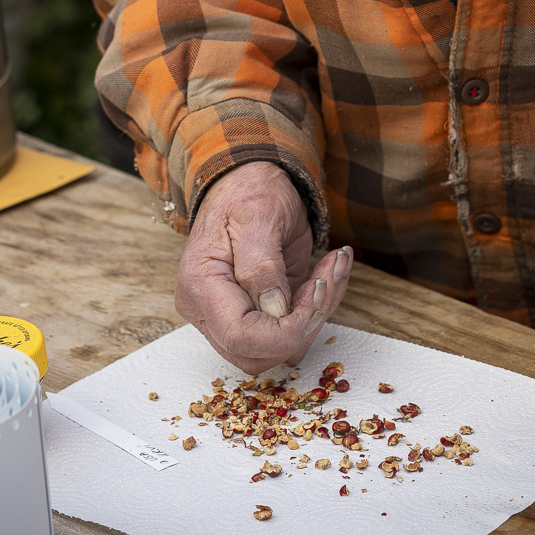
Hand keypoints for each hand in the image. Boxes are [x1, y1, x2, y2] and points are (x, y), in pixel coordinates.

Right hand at [175, 160, 352, 373]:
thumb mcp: (256, 216)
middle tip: (326, 279)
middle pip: (257, 354)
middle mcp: (209, 308)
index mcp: (201, 284)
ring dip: (316, 315)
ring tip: (333, 267)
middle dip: (303, 325)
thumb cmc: (247, 190)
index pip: (239, 336)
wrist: (250, 180)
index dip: (284, 331)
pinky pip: (290, 333)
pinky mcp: (257, 314)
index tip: (315, 295)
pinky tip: (328, 274)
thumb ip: (262, 266)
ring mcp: (231, 315)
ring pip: (279, 350)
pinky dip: (317, 310)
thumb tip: (276, 313)